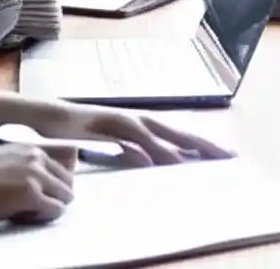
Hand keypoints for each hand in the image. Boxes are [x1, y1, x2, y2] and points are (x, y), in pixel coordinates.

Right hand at [0, 144, 75, 231]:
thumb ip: (21, 167)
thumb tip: (38, 182)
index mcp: (27, 148)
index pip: (60, 167)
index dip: (49, 186)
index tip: (33, 196)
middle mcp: (36, 157)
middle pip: (67, 182)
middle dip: (53, 197)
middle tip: (28, 208)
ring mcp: (35, 174)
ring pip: (65, 196)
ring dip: (48, 207)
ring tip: (22, 212)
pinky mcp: (31, 194)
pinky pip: (55, 210)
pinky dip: (42, 218)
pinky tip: (19, 216)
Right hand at [63, 108, 233, 165]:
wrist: (50, 115)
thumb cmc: (83, 130)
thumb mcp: (115, 143)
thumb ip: (135, 151)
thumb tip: (153, 163)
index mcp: (143, 123)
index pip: (180, 134)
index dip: (203, 143)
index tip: (226, 155)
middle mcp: (139, 118)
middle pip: (179, 131)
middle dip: (204, 143)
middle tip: (229, 156)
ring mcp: (124, 119)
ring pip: (159, 134)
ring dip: (182, 147)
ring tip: (204, 160)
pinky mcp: (107, 123)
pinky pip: (131, 138)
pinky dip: (147, 148)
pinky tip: (160, 159)